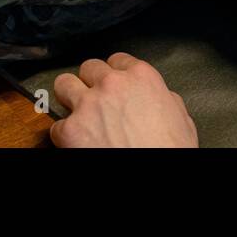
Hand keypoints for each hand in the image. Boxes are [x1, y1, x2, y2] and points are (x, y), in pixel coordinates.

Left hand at [51, 53, 197, 147]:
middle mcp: (112, 84)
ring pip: (64, 84)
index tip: (113, 84)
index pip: (118, 60)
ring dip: (69, 97)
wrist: (157, 176)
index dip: (115, 74)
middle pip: (89, 68)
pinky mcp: (71, 130)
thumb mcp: (180, 118)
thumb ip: (164, 98)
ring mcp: (88, 105)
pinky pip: (57, 125)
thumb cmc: (170, 151)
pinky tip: (75, 142)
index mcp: (142, 77)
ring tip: (75, 111)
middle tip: (95, 98)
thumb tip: (158, 98)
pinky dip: (64, 134)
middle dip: (91, 83)